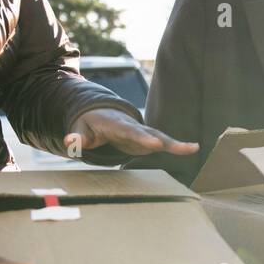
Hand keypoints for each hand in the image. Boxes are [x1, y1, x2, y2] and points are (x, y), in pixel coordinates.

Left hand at [65, 108, 198, 157]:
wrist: (99, 115)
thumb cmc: (88, 123)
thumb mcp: (79, 129)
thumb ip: (77, 137)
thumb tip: (70, 141)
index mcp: (117, 123)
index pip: (130, 131)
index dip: (142, 137)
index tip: (154, 143)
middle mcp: (134, 125)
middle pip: (151, 133)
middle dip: (164, 140)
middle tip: (177, 147)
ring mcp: (143, 132)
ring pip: (161, 137)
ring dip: (175, 144)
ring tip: (193, 148)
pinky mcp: (147, 139)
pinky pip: (164, 143)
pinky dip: (177, 146)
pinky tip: (193, 148)